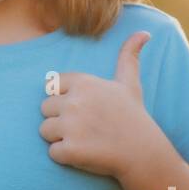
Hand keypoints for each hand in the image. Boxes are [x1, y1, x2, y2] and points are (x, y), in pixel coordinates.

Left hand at [38, 30, 163, 181]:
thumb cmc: (133, 116)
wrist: (143, 152)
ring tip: (84, 140)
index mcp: (83, 82)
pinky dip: (65, 157)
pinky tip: (85, 154)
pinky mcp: (70, 150)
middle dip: (60, 119)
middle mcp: (74, 101)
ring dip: (60, 138)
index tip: (83, 108)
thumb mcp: (130, 83)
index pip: (50, 87)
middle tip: (85, 127)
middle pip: (45, 109)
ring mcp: (71, 126)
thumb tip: (144, 32)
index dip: (64, 99)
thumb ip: (129, 56)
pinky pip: (53, 152)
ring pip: (44, 130)